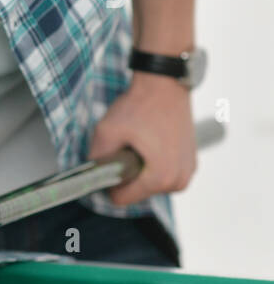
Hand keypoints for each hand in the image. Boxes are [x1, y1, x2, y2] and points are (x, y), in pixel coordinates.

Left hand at [88, 73, 196, 206]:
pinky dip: (152, 167)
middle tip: (124, 149)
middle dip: (126, 176)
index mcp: (160, 177)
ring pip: (151, 186)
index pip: (122, 199)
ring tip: (135, 146)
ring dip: (139, 172)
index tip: (108, 163)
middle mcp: (179, 179)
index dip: (108, 183)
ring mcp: (188, 171)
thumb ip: (96, 159)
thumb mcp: (106, 132)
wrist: (164, 84)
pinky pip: (165, 176)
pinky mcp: (191, 162)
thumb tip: (91, 174)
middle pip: (137, 194)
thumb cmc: (140, 106)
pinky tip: (146, 146)